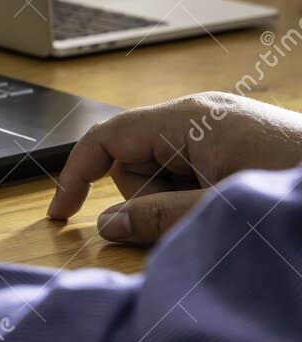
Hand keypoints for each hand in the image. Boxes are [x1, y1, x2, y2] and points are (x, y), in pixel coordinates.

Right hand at [47, 91, 301, 243]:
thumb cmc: (297, 191)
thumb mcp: (217, 213)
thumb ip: (156, 219)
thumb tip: (106, 225)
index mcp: (190, 119)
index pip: (106, 138)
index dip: (76, 175)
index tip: (63, 216)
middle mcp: (201, 117)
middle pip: (135, 160)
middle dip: (150, 198)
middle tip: (193, 219)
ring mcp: (222, 130)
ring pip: (165, 173)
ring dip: (180, 204)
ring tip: (224, 216)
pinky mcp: (238, 147)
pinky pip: (194, 175)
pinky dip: (200, 199)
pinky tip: (230, 212)